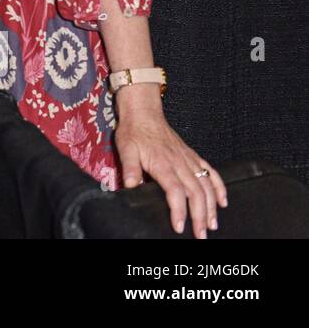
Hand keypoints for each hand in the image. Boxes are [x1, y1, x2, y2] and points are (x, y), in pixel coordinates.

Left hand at [114, 87, 227, 237]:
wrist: (144, 113)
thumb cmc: (133, 132)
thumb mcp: (126, 149)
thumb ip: (130, 169)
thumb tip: (130, 187)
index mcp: (163, 164)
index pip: (175, 192)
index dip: (179, 210)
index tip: (180, 227)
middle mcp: (180, 163)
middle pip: (196, 193)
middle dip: (200, 216)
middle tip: (201, 235)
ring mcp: (189, 159)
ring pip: (206, 186)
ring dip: (212, 207)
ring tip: (212, 224)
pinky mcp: (193, 156)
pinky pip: (211, 172)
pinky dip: (219, 187)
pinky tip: (223, 201)